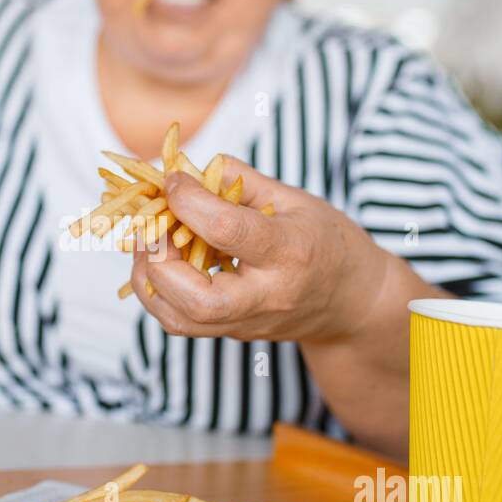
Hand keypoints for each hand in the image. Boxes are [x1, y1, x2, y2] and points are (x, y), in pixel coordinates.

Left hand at [129, 158, 391, 344]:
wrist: (352, 303)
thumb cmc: (327, 242)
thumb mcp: (296, 199)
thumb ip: (242, 181)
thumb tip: (190, 168)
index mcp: (290, 251)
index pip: (228, 230)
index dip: (189, 201)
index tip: (173, 180)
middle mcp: (268, 295)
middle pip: (199, 301)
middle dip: (160, 260)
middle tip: (151, 226)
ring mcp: (248, 321)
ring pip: (181, 320)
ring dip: (149, 278)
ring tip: (151, 242)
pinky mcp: (232, 333)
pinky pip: (180, 323)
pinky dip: (157, 291)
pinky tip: (162, 261)